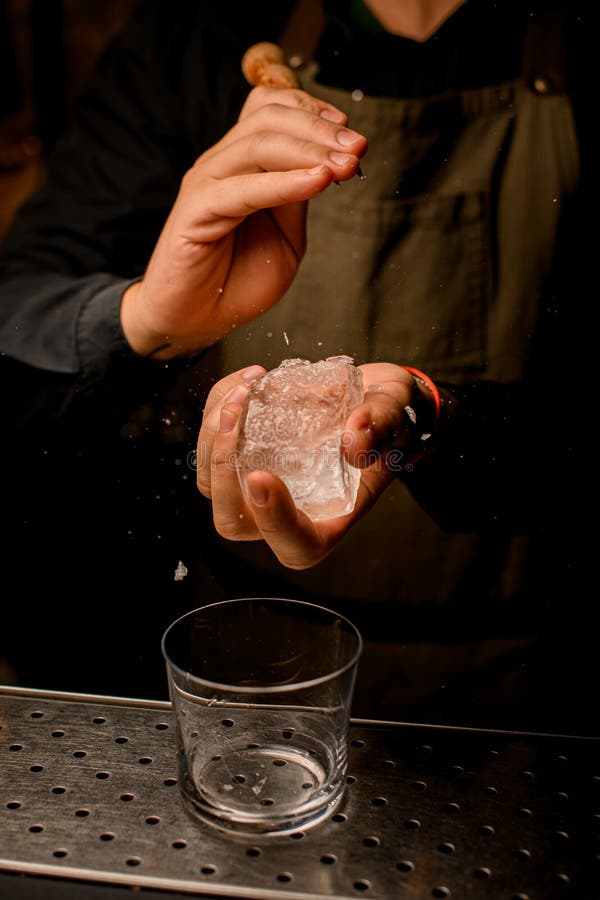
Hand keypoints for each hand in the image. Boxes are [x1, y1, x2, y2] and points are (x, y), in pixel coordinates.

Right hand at [120, 86, 366, 357]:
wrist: (195, 319)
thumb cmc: (238, 280)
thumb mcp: (286, 235)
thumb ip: (300, 199)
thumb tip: (329, 164)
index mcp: (241, 163)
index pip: (273, 111)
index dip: (315, 113)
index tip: (354, 138)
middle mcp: (221, 164)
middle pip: (269, 119)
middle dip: (321, 131)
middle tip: (358, 149)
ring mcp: (206, 183)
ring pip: (258, 144)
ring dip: (310, 151)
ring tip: (345, 166)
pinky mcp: (195, 210)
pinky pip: (243, 188)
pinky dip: (284, 183)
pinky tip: (316, 183)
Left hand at [196, 363, 435, 568]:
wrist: (371, 399)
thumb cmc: (386, 419)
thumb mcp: (395, 417)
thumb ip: (380, 428)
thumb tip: (353, 438)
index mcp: (327, 520)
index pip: (294, 544)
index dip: (273, 520)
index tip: (262, 476)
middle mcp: (286, 512)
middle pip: (232, 519)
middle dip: (223, 469)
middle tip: (238, 414)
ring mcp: (257, 488)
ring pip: (210, 481)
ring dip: (214, 432)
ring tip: (247, 387)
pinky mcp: (241, 458)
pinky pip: (211, 444)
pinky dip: (219, 406)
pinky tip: (249, 378)